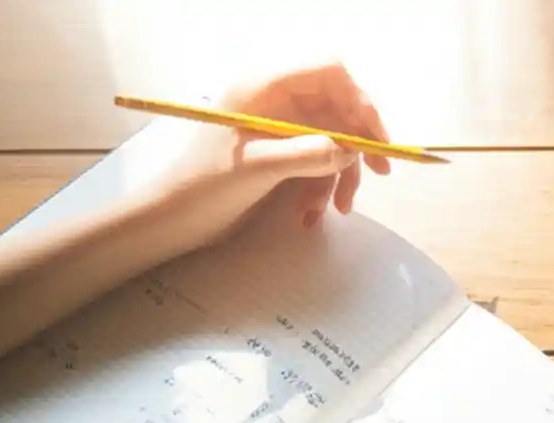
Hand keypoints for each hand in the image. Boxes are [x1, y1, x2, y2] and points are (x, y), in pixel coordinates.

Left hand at [158, 59, 392, 250]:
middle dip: (358, 143)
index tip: (376, 137)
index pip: (329, 73)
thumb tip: (351, 150)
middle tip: (381, 173)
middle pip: (337, 107)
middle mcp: (276, 100)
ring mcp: (279, 128)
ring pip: (332, 140)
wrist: (172, 219)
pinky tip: (309, 215)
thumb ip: (308, 154)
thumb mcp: (257, 168)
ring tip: (334, 210)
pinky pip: (317, 162)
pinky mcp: (280, 154)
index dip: (360, 100)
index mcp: (264, 87)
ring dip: (339, 175)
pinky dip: (321, 187)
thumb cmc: (203, 184)